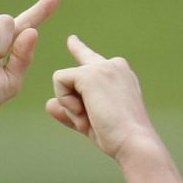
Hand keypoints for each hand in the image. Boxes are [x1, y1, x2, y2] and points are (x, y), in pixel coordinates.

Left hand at [44, 35, 162, 162]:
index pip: (93, 59)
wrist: (134, 143)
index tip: (71, 40)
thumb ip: (71, 112)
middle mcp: (114, 65)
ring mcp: (102, 67)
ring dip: (70, 105)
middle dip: (71, 101)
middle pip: (74, 75)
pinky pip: (59, 80)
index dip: (79, 49)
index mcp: (120, 74)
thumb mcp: (92, 123)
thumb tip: (48, 104)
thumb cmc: (118, 138)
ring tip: (92, 118)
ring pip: (65, 79)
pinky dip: (66, 102)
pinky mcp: (89, 74)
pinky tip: (84, 113)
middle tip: (91, 119)